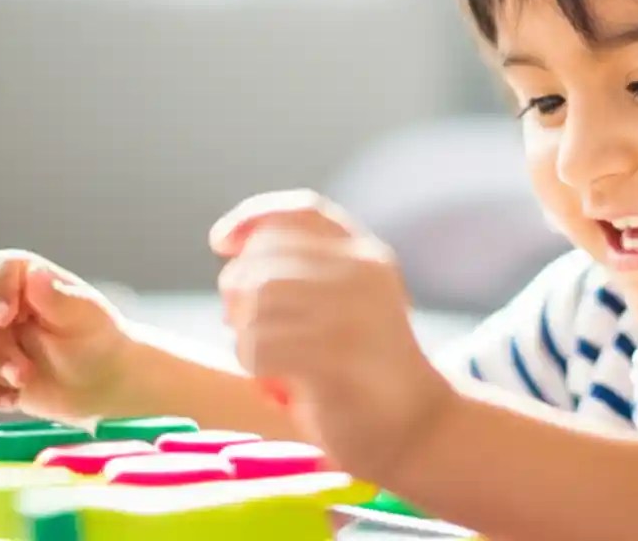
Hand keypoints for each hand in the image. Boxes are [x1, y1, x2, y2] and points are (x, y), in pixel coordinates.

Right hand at [0, 250, 133, 425]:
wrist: (99, 384)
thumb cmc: (98, 341)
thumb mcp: (87, 319)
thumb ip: (60, 297)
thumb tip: (34, 273)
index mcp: (30, 276)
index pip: (0, 267)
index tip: (5, 318)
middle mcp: (3, 298)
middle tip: (24, 374)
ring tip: (25, 383)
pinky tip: (12, 400)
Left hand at [211, 190, 457, 479]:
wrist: (416, 426)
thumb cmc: (364, 368)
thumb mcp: (347, 303)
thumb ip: (304, 270)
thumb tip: (231, 248)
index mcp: (366, 255)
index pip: (302, 211)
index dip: (252, 217)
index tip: (221, 243)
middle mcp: (363, 273)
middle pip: (264, 259)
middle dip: (236, 293)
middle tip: (244, 327)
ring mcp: (352, 312)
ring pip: (257, 302)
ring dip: (246, 335)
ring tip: (269, 357)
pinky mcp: (335, 356)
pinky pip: (260, 345)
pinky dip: (254, 363)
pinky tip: (275, 378)